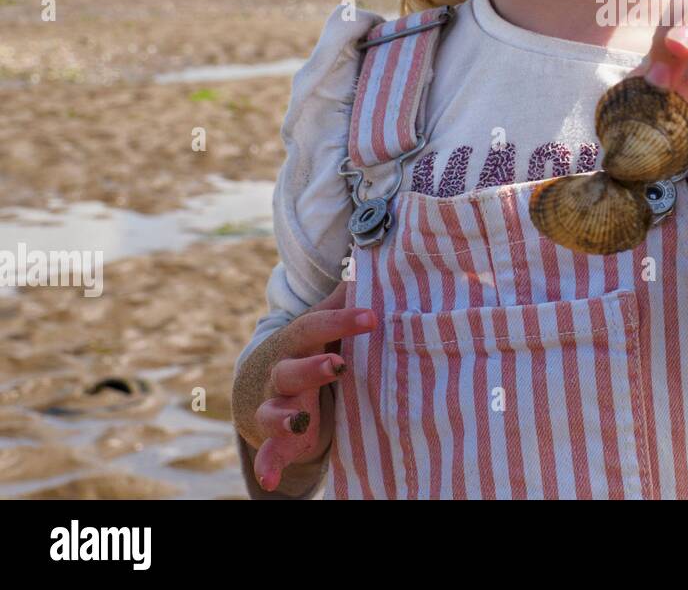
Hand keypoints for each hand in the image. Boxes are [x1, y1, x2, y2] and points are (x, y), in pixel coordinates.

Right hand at [231, 282, 375, 492]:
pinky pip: (268, 452)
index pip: (316, 327)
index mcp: (297, 343)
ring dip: (286, 416)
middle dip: (314, 367)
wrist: (257, 386)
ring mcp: (274, 406)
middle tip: (338, 366)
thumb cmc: (303, 349)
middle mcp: (281, 374)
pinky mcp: (273, 437)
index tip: (372, 317)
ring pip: (275, 411)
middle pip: (293, 369)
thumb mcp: (318, 326)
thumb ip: (340, 301)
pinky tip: (270, 480)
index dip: (342, 321)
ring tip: (300, 420)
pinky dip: (268, 465)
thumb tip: (367, 264)